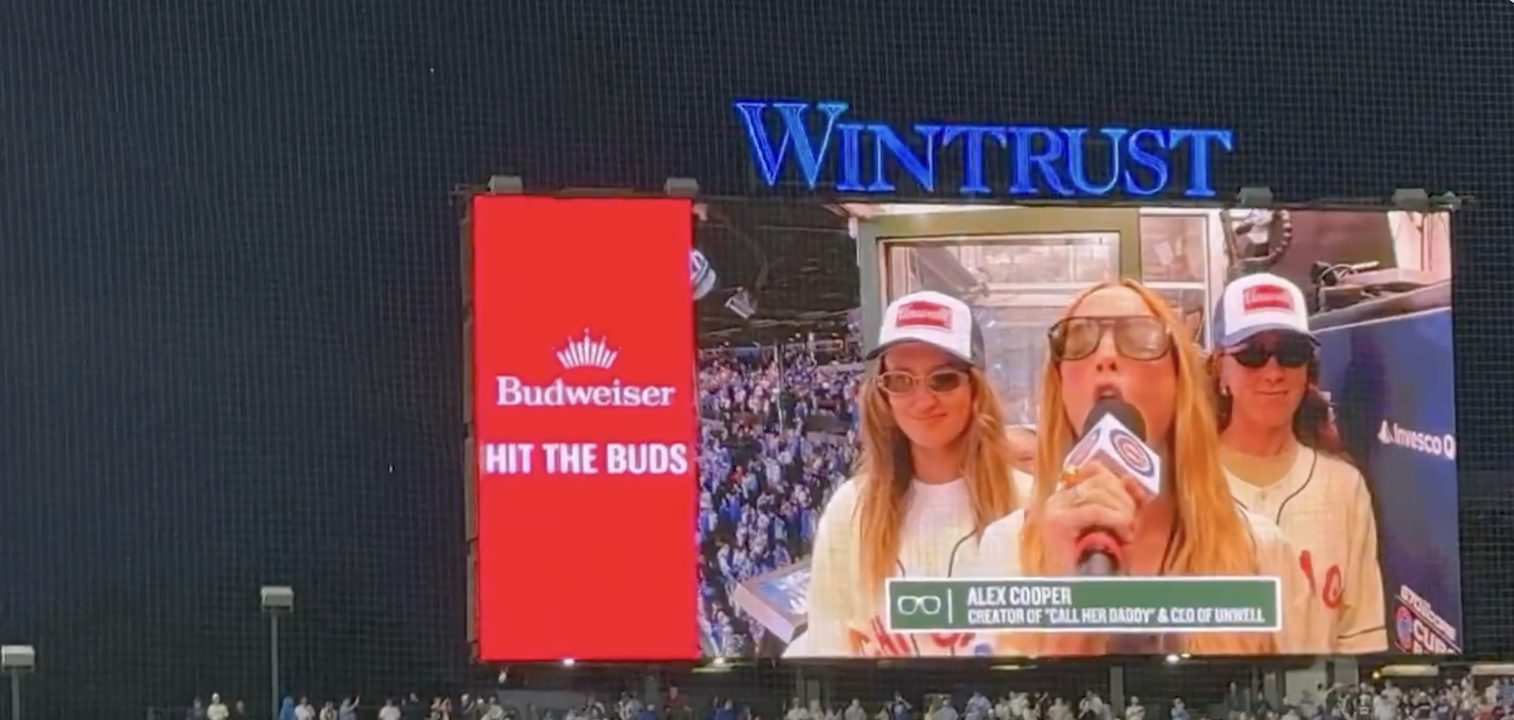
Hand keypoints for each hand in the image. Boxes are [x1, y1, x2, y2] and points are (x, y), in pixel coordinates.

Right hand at [1034, 459, 1154, 574]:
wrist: (1084, 599)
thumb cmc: (1102, 568)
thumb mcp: (1118, 527)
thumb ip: (1123, 500)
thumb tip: (1128, 477)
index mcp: (1066, 496)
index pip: (1094, 470)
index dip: (1120, 484)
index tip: (1135, 504)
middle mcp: (1055, 499)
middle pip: (1099, 479)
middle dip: (1125, 500)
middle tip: (1131, 527)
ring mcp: (1052, 509)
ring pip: (1098, 491)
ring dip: (1122, 511)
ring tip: (1126, 536)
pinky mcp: (1056, 522)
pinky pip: (1094, 509)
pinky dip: (1115, 519)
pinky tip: (1123, 535)